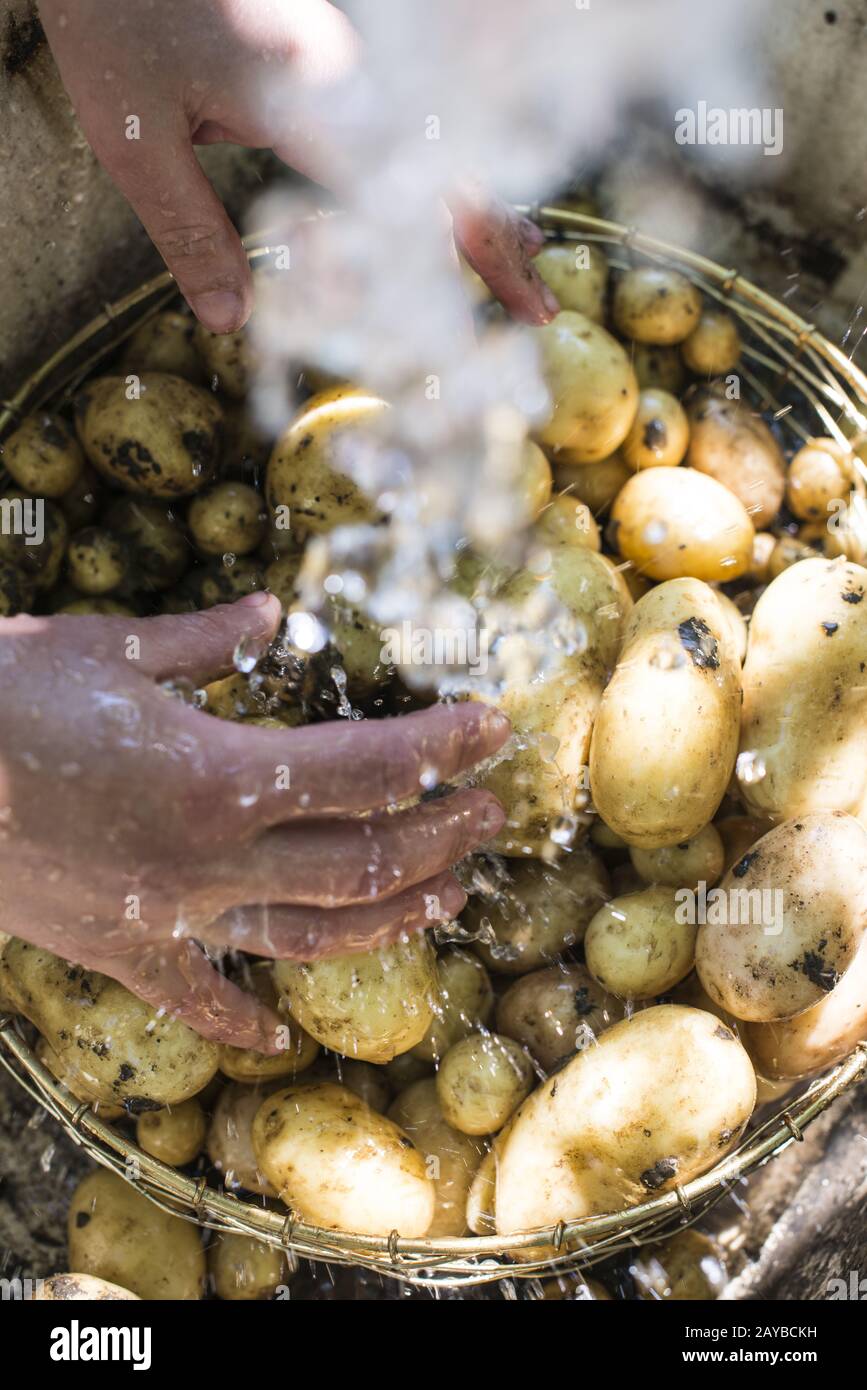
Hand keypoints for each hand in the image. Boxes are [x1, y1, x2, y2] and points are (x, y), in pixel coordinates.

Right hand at [0, 594, 508, 1048]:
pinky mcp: (118, 948)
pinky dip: (237, 1022)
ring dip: (391, 919)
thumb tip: (270, 611)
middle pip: (363, 858)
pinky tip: (274, 1036)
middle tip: (492, 812)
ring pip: (310, 933)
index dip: (442, 749)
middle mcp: (212, 858)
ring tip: (450, 899)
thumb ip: (205, 640)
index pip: (369, 769)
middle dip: (442, 834)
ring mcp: (170, 915)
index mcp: (221, 775)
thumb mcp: (105, 647)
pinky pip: (192, 999)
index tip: (493, 729)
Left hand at [37, 0, 556, 330]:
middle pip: (449, 166)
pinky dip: (447, 169)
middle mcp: (349, 69)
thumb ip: (188, 230)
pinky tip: (463, 198)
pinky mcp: (332, 49)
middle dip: (495, 241)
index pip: (409, 196)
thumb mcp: (134, 135)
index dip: (464, 261)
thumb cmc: (112, 13)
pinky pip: (410, 122)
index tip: (503, 313)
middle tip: (537, 309)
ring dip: (483, 204)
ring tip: (526, 259)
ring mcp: (348, 54)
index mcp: (311, 93)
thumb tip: (231, 322)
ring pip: (440, 140)